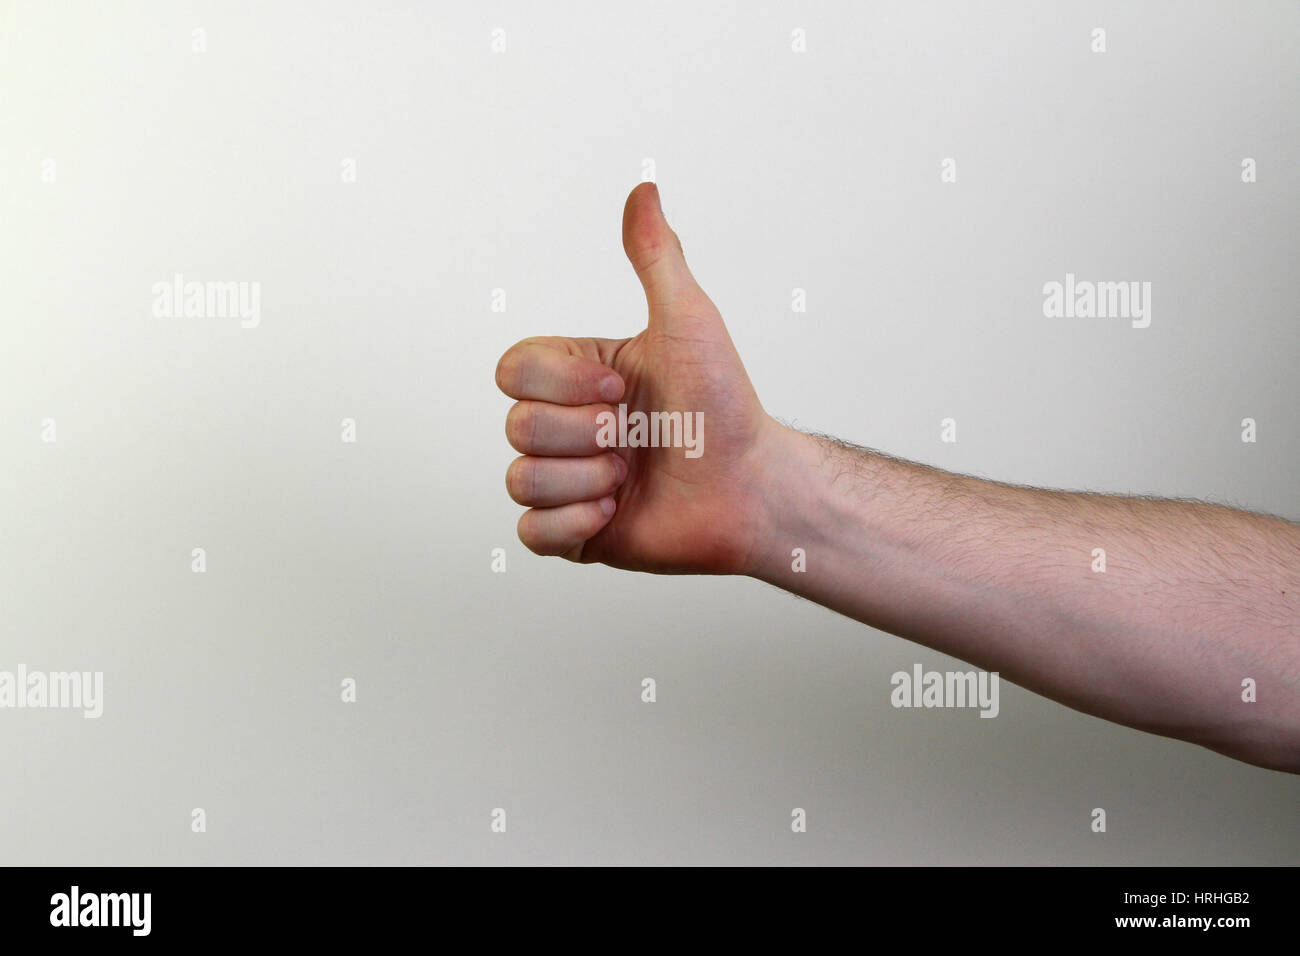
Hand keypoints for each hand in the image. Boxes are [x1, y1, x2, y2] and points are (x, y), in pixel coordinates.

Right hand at [495, 183, 780, 572]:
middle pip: (517, 426)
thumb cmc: (725, 407)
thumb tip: (644, 189)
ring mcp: (568, 480)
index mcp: (578, 376)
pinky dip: (572, 524)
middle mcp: (566, 426)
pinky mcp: (576, 533)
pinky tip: (615, 511)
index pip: (512, 370)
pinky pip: (530, 532)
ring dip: (584, 479)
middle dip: (582, 434)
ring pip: (520, 479)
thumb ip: (656, 258)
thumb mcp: (688, 323)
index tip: (622, 389)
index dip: (561, 384)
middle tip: (633, 438)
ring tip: (630, 477)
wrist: (751, 488)